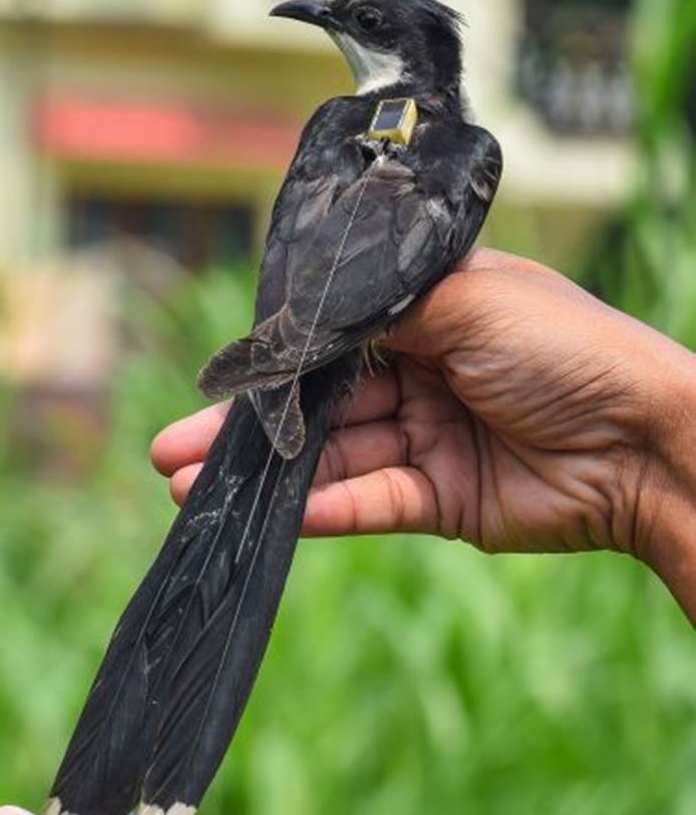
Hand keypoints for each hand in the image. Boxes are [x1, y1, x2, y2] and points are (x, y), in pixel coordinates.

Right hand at [152, 247, 695, 620]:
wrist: (641, 440)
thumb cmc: (564, 348)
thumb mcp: (466, 299)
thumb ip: (378, 312)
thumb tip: (305, 320)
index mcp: (431, 313)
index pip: (334, 336)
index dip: (276, 359)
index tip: (218, 378)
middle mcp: (423, 372)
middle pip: (320, 402)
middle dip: (252, 425)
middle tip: (173, 446)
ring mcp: (428, 436)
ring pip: (333, 456)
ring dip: (271, 473)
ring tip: (191, 485)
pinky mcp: (439, 496)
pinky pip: (369, 501)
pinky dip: (321, 509)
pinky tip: (269, 515)